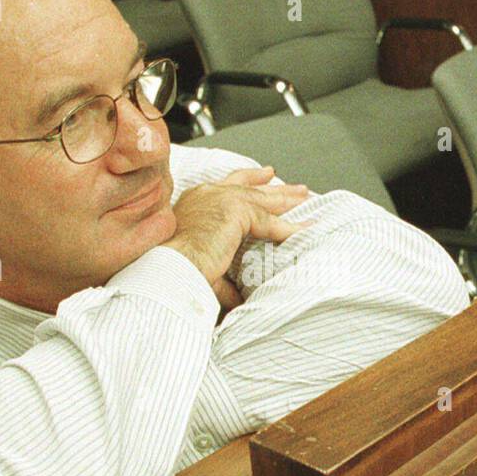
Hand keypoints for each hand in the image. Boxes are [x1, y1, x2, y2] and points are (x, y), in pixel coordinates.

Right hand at [165, 166, 310, 292]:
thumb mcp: (201, 267)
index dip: (249, 180)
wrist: (169, 265)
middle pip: (249, 184)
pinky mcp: (235, 210)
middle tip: (295, 186)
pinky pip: (270, 221)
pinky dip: (290, 227)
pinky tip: (306, 228)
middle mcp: (208, 193)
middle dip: (274, 186)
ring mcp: (221, 198)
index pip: (228, 183)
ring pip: (263, 198)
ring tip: (306, 197)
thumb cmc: (175, 268)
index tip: (267, 176)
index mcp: (196, 201)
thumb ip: (222, 279)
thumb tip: (237, 299)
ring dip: (287, 199)